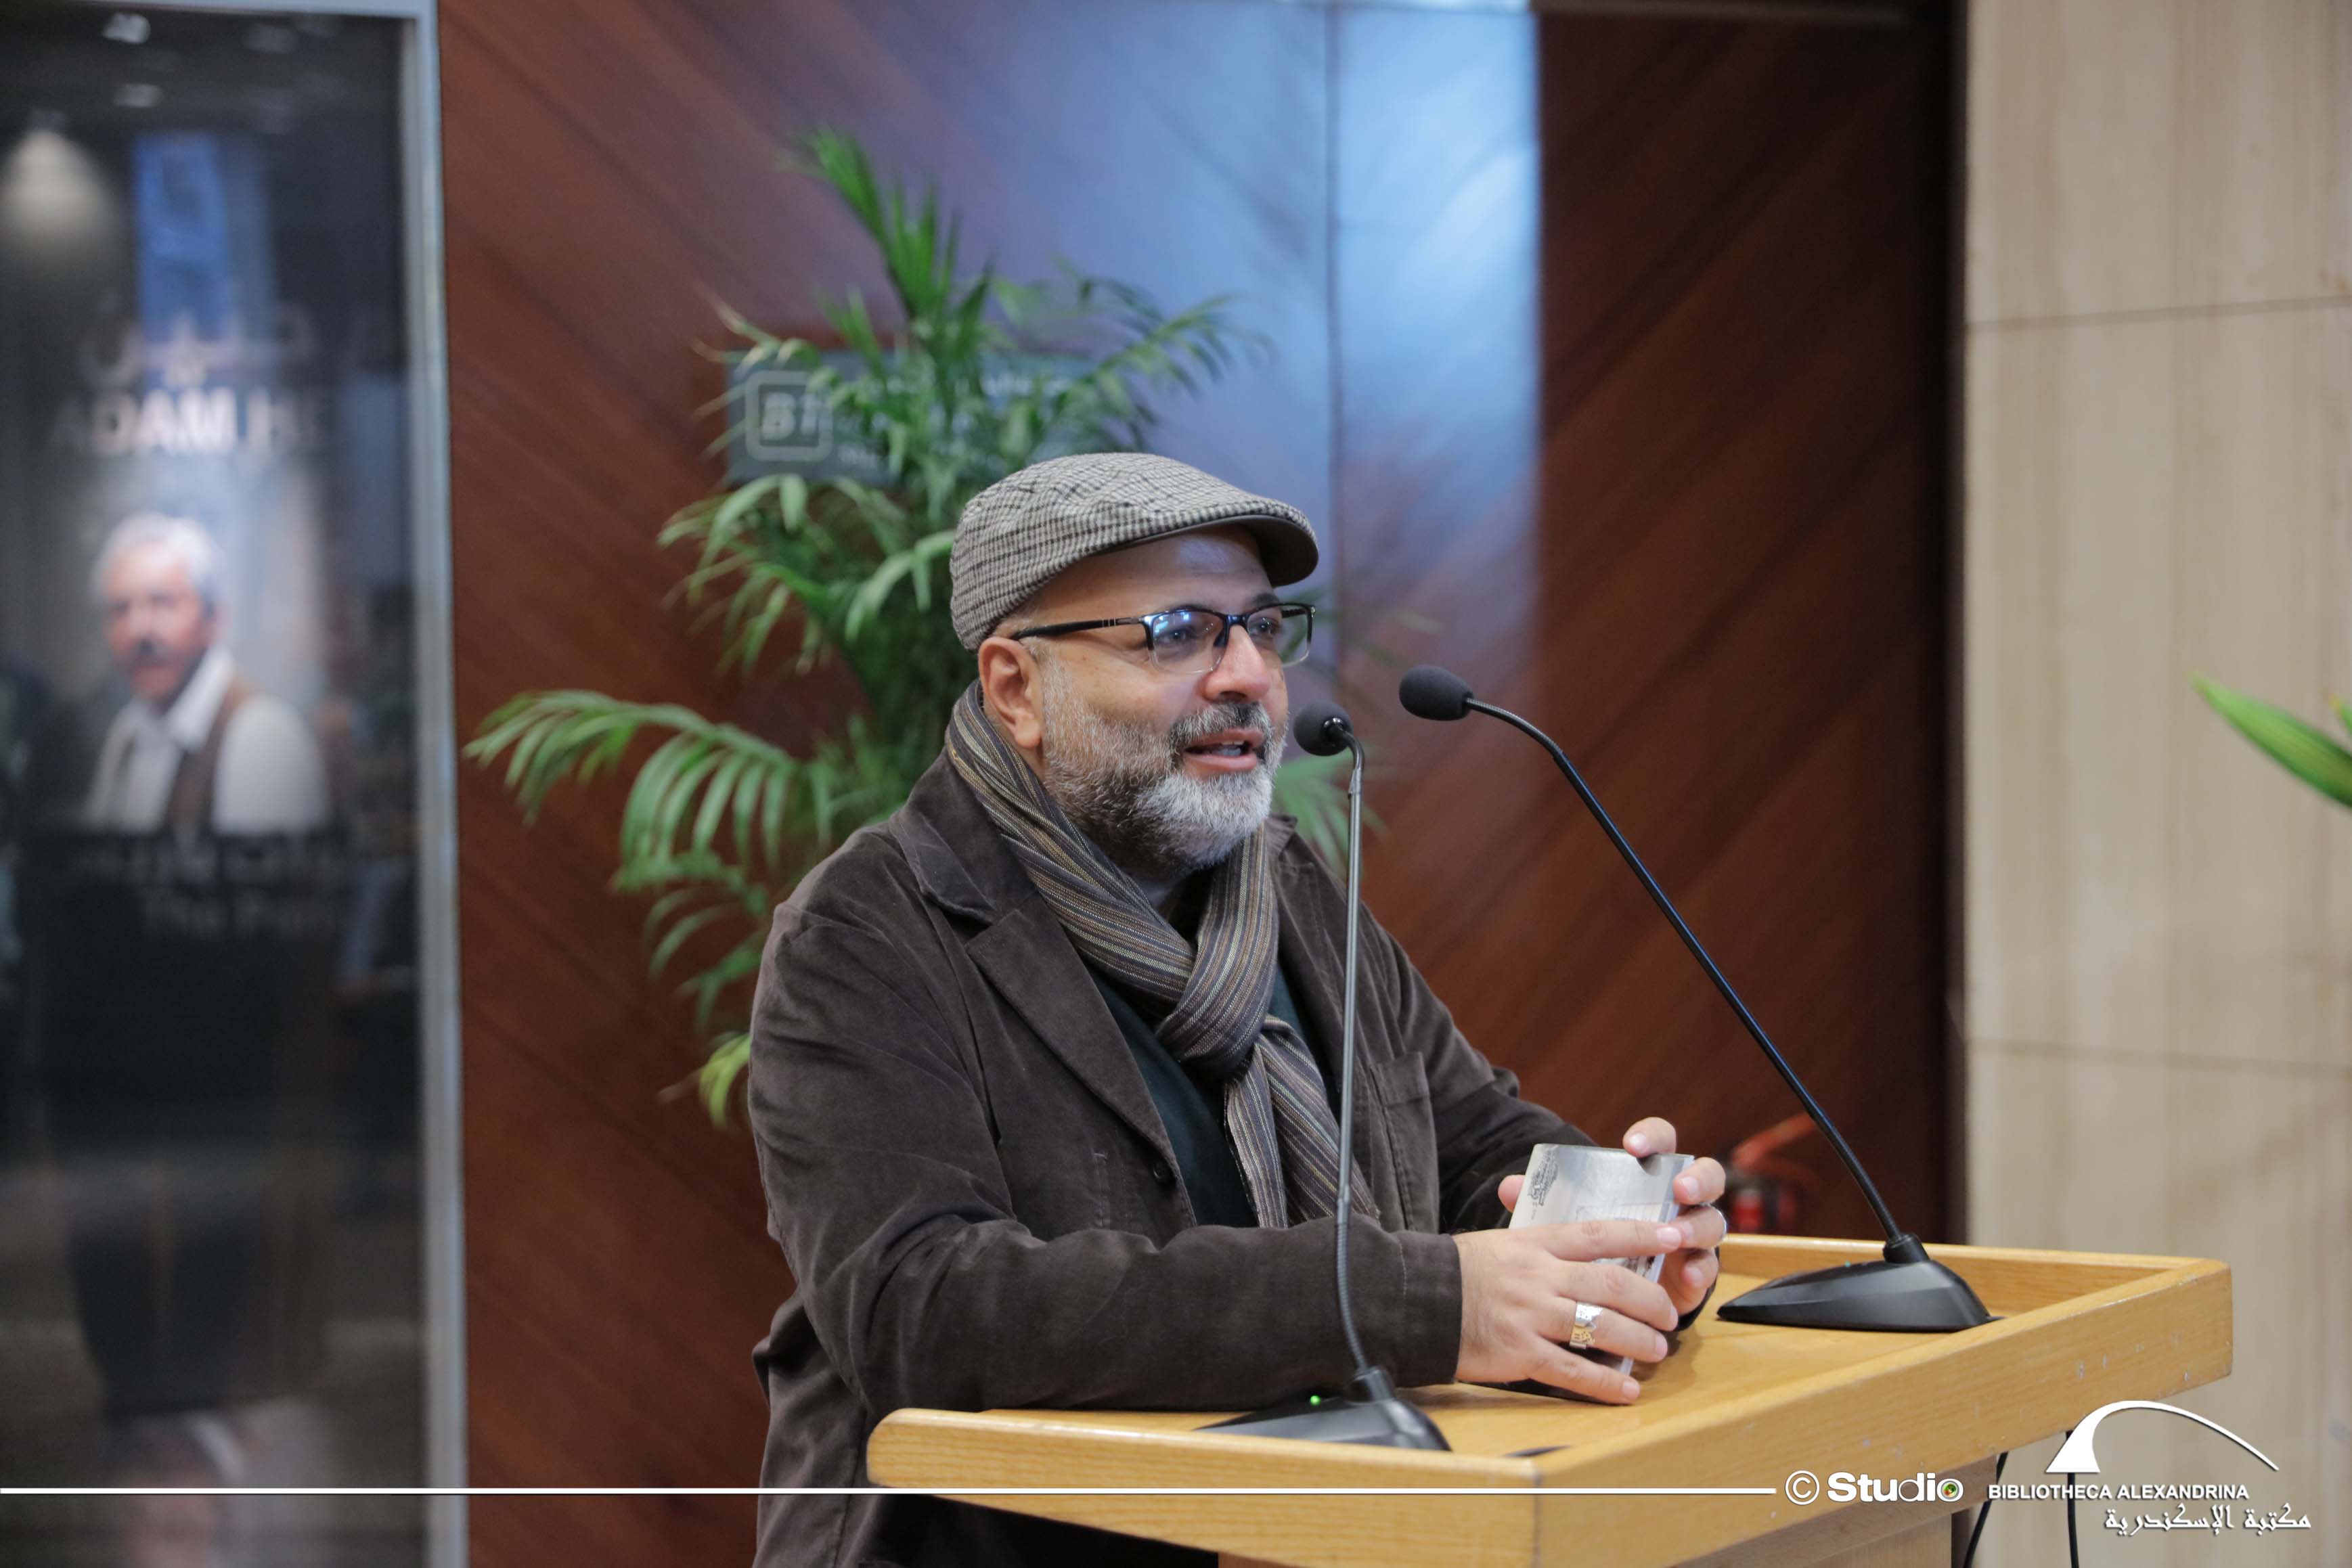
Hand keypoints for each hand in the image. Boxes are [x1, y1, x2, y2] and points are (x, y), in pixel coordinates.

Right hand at [1453, 1218, 1681, 1403]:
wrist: (1415, 1301)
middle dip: (1650, 1300)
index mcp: (1535, 1243)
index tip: (1675, 1235)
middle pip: (1611, 1283)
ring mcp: (1530, 1315)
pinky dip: (1604, 1382)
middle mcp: (1538, 1276)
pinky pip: (1572, 1370)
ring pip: (1599, 1326)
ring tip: (1656, 1350)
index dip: (1642, 1234)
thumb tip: (1588, 1243)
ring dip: (1637, 1340)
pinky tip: (1626, 1390)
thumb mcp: (1503, 1242)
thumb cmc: (1460, 1272)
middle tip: (1670, 1314)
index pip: (1599, 1233)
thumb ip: (1544, 1243)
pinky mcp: (1519, 1353)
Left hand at [1496, 1118, 1726, 1319]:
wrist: (1612, 1292)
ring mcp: (1693, 1235)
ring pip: (1712, 1220)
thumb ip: (1544, 1202)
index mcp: (1649, 1176)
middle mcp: (1679, 1200)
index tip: (1632, 1146)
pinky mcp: (1698, 1270)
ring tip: (1678, 1236)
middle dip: (1697, 1178)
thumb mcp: (1569, 1220)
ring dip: (1698, 1225)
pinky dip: (1701, 1269)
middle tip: (1679, 1187)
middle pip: (1704, 1176)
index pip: (1660, 1142)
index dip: (1652, 1137)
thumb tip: (1508, 1187)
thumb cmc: (1594, 1243)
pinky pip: (1710, 1266)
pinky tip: (1688, 1275)